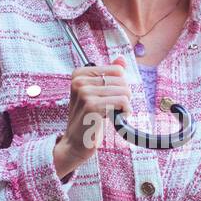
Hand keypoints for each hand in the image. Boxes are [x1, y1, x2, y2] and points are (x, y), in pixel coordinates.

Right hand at [54, 56, 131, 175]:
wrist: (75, 142)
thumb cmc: (88, 117)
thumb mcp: (96, 93)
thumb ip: (108, 75)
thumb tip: (121, 59)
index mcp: (79, 74)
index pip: (117, 70)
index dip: (120, 85)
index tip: (112, 97)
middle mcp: (79, 81)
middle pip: (122, 80)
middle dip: (124, 96)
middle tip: (115, 108)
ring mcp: (84, 93)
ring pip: (124, 91)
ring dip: (125, 105)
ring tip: (115, 114)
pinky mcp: (91, 106)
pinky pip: (122, 102)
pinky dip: (124, 112)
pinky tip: (116, 119)